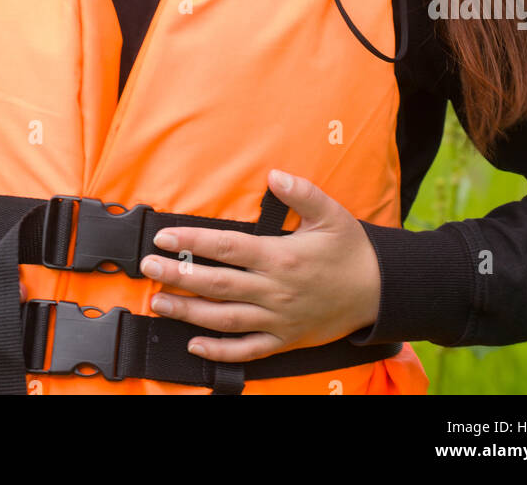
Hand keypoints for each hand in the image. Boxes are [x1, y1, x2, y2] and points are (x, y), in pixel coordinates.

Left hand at [138, 168, 381, 362]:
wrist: (379, 292)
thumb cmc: (352, 250)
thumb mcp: (332, 214)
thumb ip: (302, 193)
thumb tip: (274, 175)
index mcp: (281, 257)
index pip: (227, 248)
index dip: (192, 242)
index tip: (164, 237)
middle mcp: (274, 291)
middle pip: (217, 284)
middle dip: (178, 276)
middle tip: (147, 269)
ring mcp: (278, 320)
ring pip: (225, 319)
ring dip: (188, 313)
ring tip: (159, 303)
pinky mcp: (285, 340)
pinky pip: (247, 350)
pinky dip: (220, 352)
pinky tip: (195, 346)